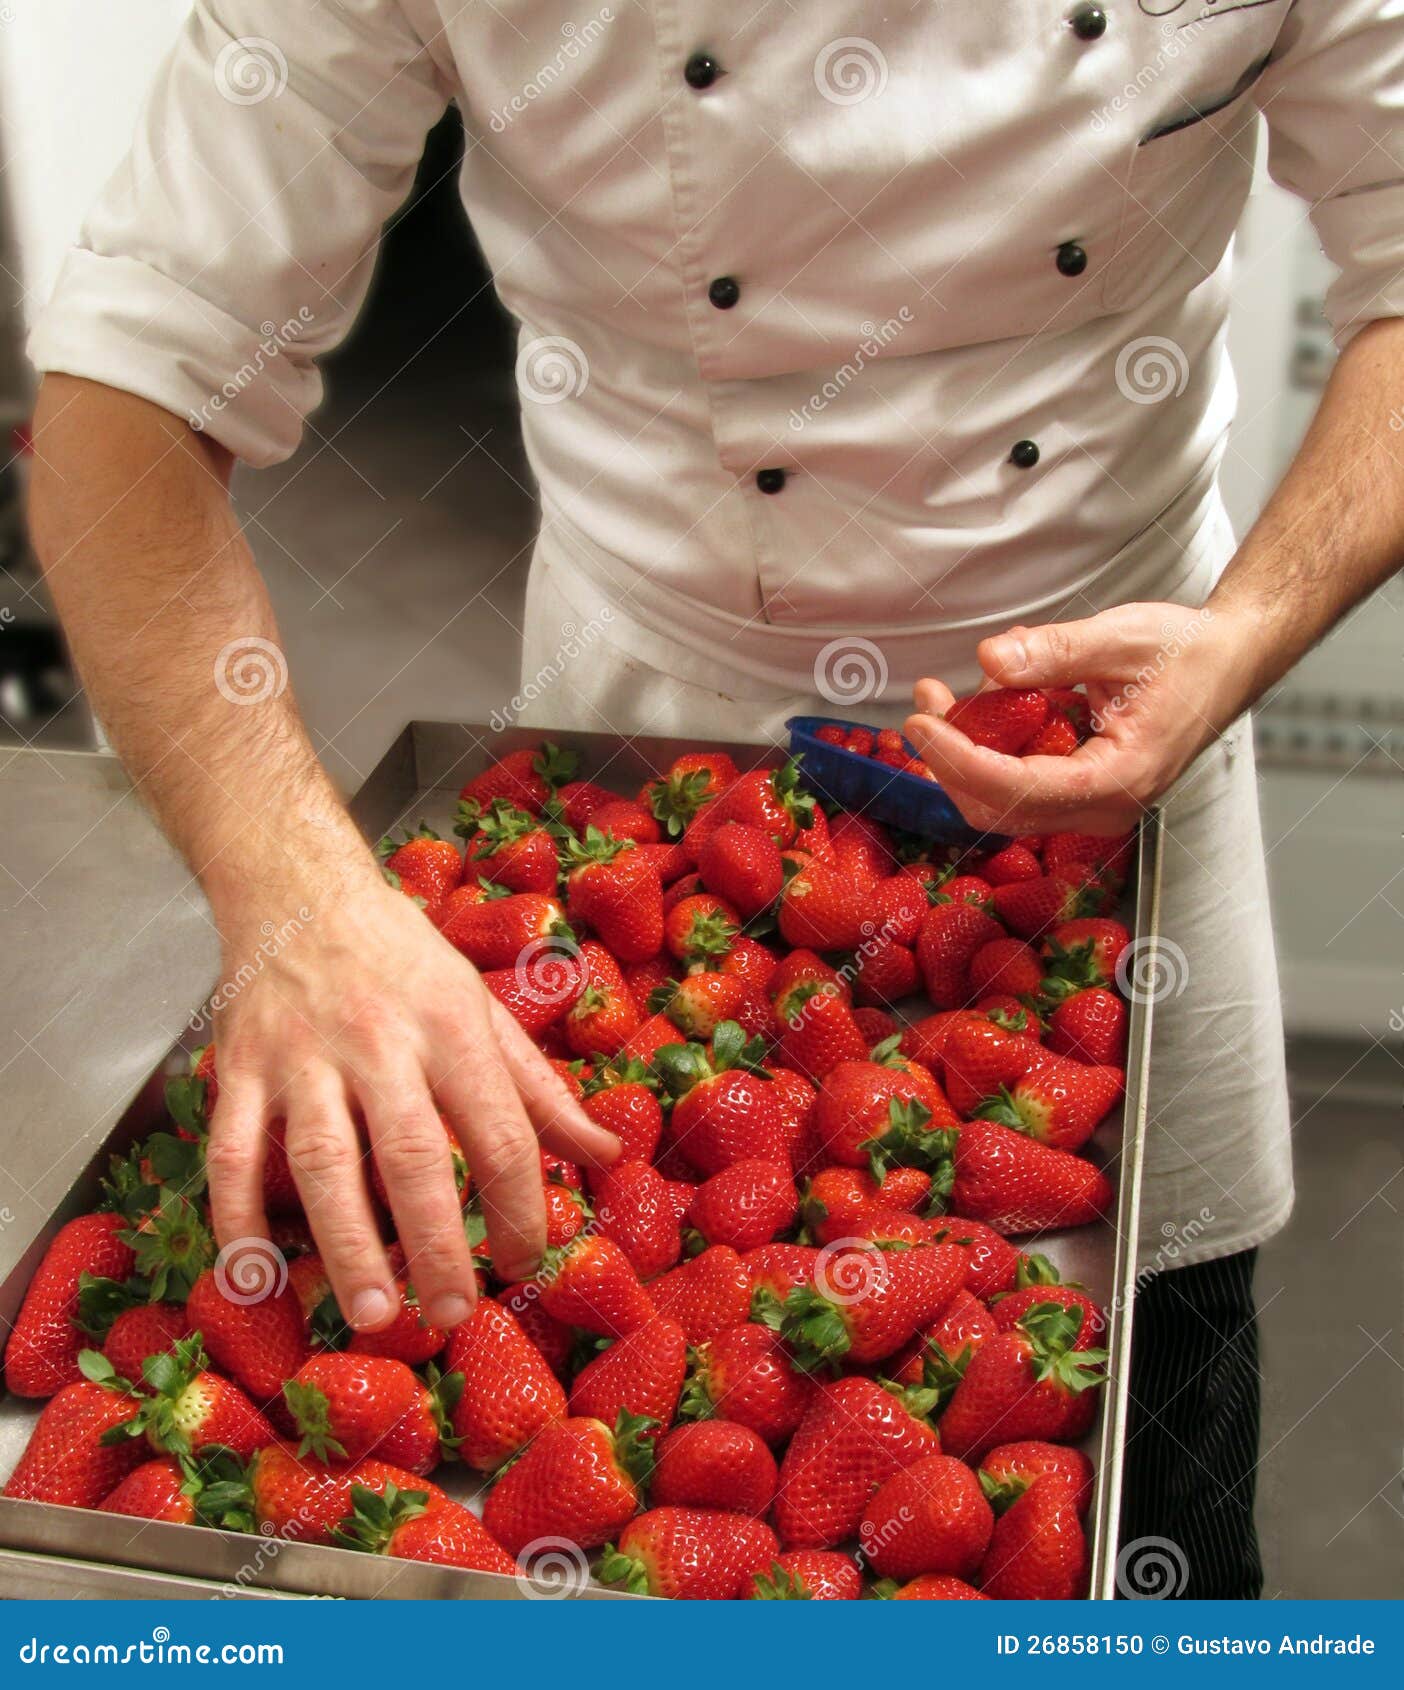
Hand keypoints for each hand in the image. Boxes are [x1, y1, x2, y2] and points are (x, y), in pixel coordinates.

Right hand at [205, 879, 618, 1331]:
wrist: (300, 893)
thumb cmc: (403, 959)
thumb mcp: (484, 1009)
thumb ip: (541, 1090)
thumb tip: (606, 1154)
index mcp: (452, 1029)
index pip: (500, 1132)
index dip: (521, 1207)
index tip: (527, 1264)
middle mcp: (380, 1044)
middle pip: (412, 1156)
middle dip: (437, 1243)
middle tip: (451, 1313)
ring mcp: (302, 1059)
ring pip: (323, 1163)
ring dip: (348, 1244)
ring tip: (373, 1313)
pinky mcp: (240, 1071)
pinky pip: (230, 1155)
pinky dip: (235, 1219)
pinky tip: (256, 1276)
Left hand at [904, 601, 1253, 835]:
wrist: (1228, 662)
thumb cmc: (1187, 651)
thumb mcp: (1120, 638)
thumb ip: (1054, 652)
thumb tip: (990, 659)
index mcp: (1121, 778)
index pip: (1019, 788)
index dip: (960, 759)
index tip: (923, 723)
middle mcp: (1104, 806)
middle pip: (1000, 807)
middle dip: (950, 757)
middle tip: (924, 702)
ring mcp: (1091, 805)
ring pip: (1002, 801)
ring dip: (963, 753)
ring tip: (939, 696)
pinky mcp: (1079, 791)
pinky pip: (1018, 785)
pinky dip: (988, 749)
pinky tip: (978, 704)